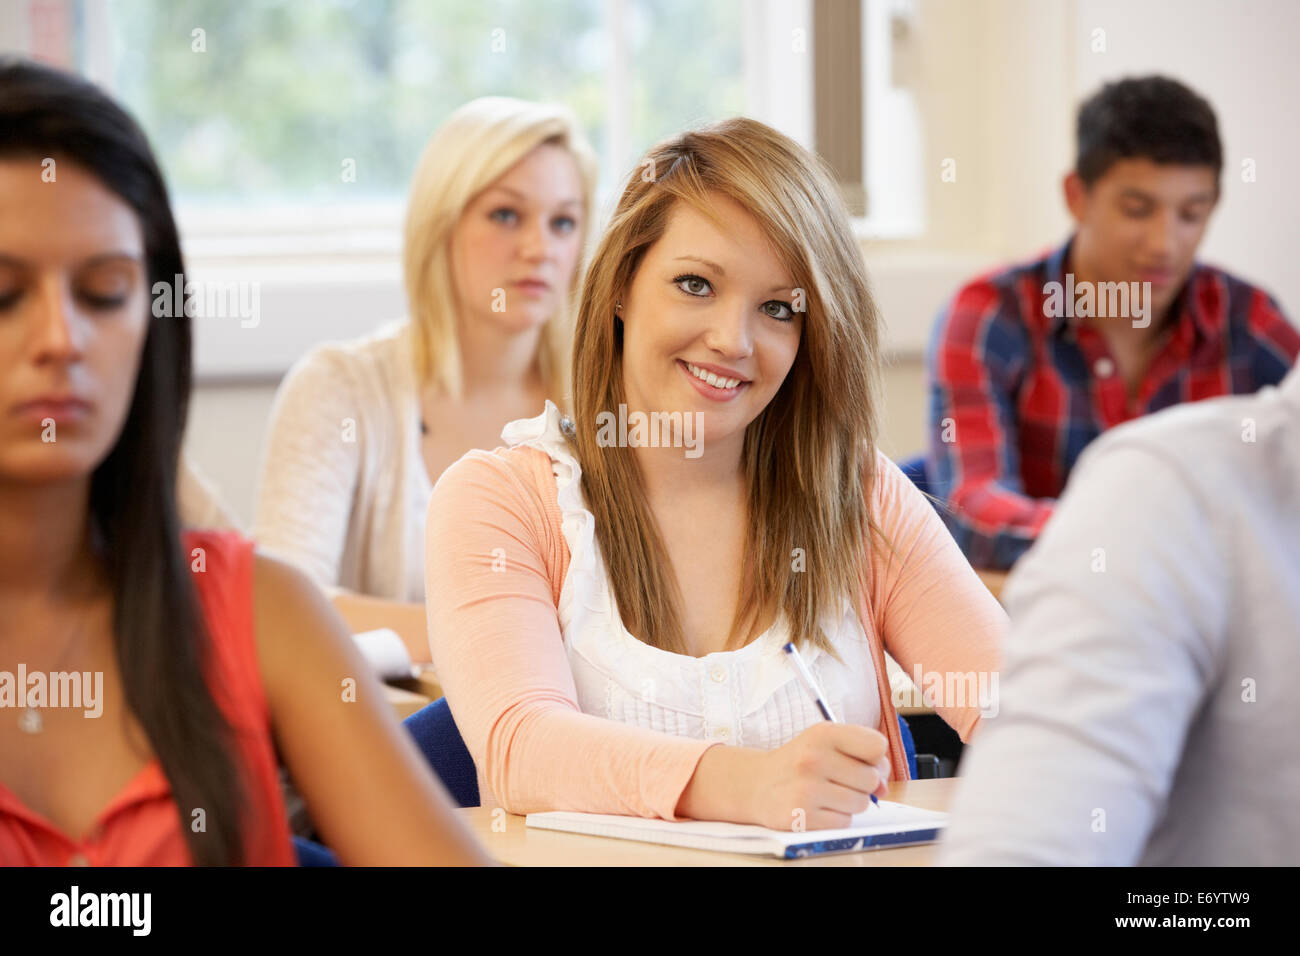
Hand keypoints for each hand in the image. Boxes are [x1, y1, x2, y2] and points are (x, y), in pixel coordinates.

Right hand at [747, 722, 889, 830]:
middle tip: (839, 779)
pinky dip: (836, 817)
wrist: (757, 783)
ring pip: (861, 803)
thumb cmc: (800, 762)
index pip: (876, 745)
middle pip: (872, 779)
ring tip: (827, 793)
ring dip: (850, 802)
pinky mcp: (802, 816)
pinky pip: (844, 822)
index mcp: (823, 733)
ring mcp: (807, 788)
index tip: (862, 760)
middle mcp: (814, 758)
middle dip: (862, 784)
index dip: (875, 757)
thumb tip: (883, 788)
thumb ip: (862, 757)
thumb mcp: (826, 744)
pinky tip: (819, 807)